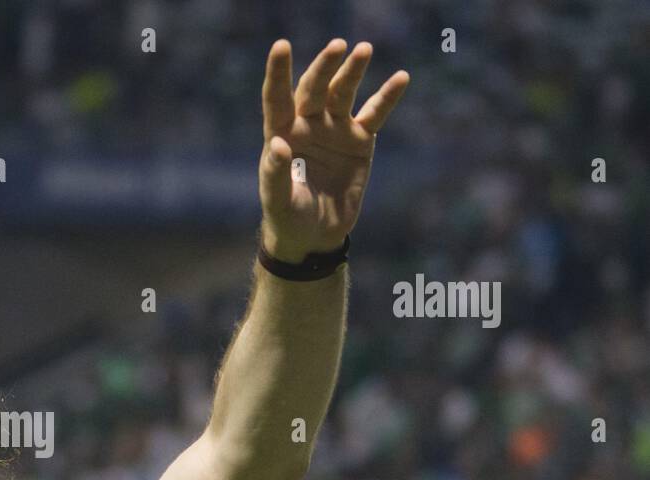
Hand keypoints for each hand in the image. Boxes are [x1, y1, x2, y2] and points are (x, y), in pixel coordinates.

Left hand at [259, 38, 409, 262]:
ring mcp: (335, 129)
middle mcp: (307, 124)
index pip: (277, 97)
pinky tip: (401, 78)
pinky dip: (387, 97)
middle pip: (315, 89)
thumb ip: (275, 174)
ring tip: (363, 50)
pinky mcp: (360, 141)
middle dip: (325, 67)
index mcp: (281, 133)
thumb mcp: (278, 201)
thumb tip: (277, 144)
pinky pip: (375, 114)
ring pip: (343, 94)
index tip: (281, 46)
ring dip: (352, 71)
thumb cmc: (288, 217)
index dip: (278, 72)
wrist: (315, 236)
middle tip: (337, 47)